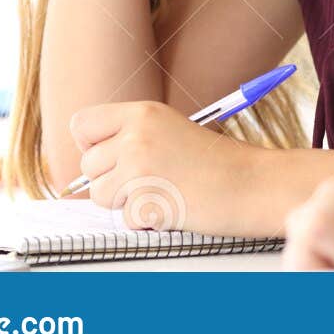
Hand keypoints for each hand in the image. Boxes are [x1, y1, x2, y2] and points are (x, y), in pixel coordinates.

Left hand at [68, 100, 261, 234]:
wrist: (252, 183)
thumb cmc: (215, 161)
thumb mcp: (170, 130)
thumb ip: (130, 137)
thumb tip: (87, 162)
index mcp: (142, 113)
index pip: (81, 124)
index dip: (91, 144)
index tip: (112, 156)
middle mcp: (136, 137)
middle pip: (87, 166)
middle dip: (111, 179)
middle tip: (151, 178)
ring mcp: (139, 170)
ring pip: (100, 195)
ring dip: (126, 201)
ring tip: (164, 191)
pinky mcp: (146, 202)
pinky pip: (125, 219)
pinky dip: (146, 220)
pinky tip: (174, 206)